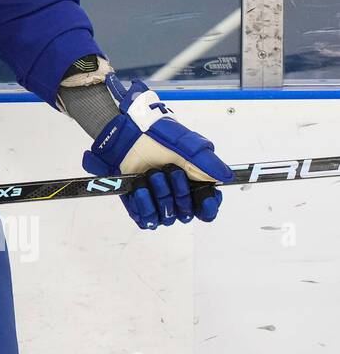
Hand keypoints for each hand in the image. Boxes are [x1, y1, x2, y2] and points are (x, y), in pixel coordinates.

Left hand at [82, 74, 232, 228]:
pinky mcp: (138, 206)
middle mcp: (176, 197)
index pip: (207, 210)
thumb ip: (208, 162)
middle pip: (187, 214)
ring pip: (167, 218)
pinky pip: (146, 220)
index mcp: (194, 185)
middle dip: (180, 193)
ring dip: (161, 195)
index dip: (208, 207)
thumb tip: (226, 176)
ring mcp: (157, 203)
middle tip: (170, 171)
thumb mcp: (188, 145)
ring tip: (152, 174)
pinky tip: (141, 188)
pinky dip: (144, 205)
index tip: (205, 196)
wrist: (125, 133)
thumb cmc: (157, 136)